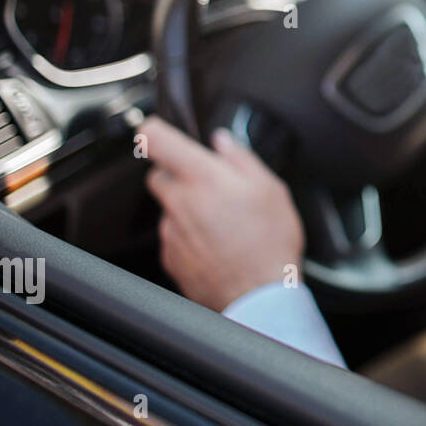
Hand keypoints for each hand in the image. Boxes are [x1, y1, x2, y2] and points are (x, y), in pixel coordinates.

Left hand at [140, 115, 304, 311]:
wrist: (259, 296)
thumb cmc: (269, 243)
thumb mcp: (271, 189)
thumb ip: (241, 158)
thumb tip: (224, 142)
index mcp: (202, 178)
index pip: (156, 139)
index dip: (154, 129)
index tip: (160, 131)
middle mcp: (179, 202)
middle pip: (158, 174)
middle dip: (178, 174)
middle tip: (210, 185)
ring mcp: (171, 232)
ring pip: (169, 207)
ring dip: (187, 208)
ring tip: (224, 223)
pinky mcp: (170, 257)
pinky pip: (174, 236)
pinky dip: (190, 236)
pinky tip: (218, 244)